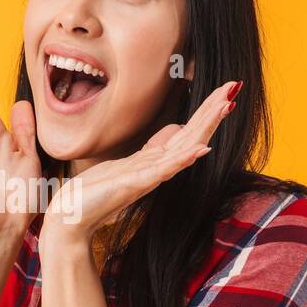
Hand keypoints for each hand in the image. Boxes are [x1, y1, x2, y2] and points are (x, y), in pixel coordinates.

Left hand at [42, 79, 241, 244]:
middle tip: (234, 87)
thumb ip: (149, 153)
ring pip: (184, 147)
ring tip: (225, 105)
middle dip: (212, 111)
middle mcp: (156, 168)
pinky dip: (184, 158)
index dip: (205, 113)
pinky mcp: (136, 185)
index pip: (186, 133)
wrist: (71, 219)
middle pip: (192, 135)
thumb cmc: (93, 193)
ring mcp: (148, 177)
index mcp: (152, 162)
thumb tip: (171, 134)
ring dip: (206, 126)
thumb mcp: (124, 165)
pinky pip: (165, 170)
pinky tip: (201, 148)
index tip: (224, 92)